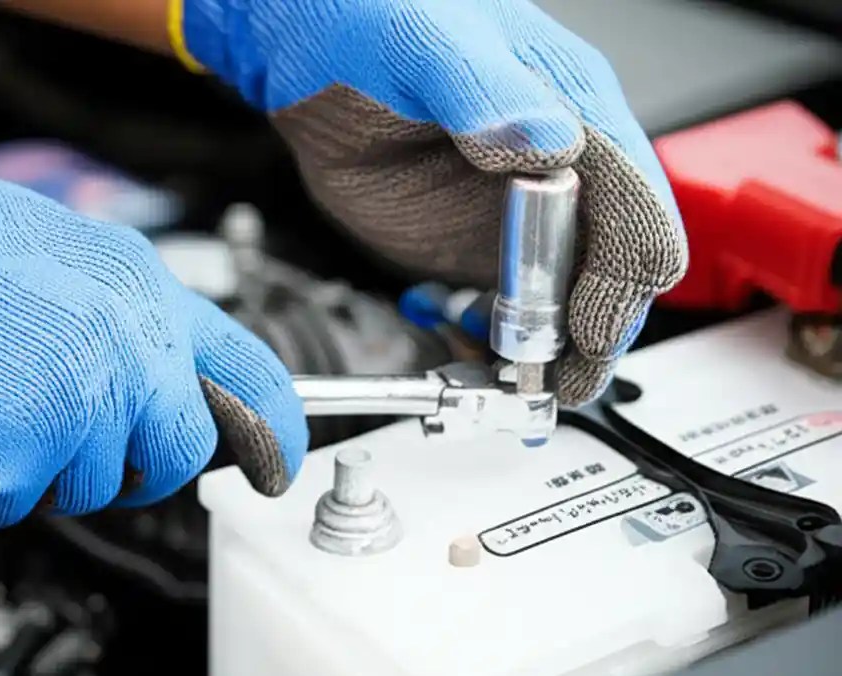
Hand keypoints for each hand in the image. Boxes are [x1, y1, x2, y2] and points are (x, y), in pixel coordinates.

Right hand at [0, 108, 307, 528]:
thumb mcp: (74, 251)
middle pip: (174, 457)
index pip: (252, 377)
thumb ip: (134, 318)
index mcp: (147, 299)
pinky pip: (16, 505)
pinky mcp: (12, 462)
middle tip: (80, 435)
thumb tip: (168, 373)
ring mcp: (71, 413)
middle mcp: (126, 357)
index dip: (279, 430)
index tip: (280, 464)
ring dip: (45, 465)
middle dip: (136, 463)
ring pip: (88, 488)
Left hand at [172, 0, 687, 404]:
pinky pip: (506, 312)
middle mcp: (560, 169)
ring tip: (505, 380)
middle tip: (546, 377)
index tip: (584, 327)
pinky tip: (467, 352)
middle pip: (614, 269)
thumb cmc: (364, 18)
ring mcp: (518, 216)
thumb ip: (480, 90)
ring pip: (567, 303)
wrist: (297, 49)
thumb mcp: (418, 42)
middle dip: (593, 330)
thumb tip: (546, 141)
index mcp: (573, 107)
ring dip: (546, 349)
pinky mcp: (472, 248)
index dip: (620, 276)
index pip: (636, 208)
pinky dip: (495, 345)